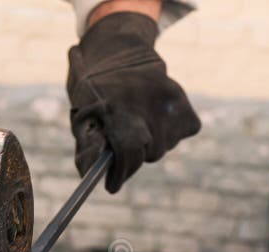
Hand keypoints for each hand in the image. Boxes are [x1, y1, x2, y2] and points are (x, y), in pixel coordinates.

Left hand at [66, 12, 200, 193]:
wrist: (119, 49)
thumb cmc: (95, 90)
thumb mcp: (81, 114)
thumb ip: (87, 146)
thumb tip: (89, 174)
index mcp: (119, 107)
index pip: (129, 153)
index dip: (121, 173)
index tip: (111, 185)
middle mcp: (149, 105)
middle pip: (149, 155)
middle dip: (135, 155)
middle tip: (125, 139)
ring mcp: (172, 106)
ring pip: (165, 146)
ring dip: (153, 140)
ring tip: (139, 118)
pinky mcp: (187, 107)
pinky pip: (182, 133)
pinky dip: (171, 130)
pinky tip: (157, 114)